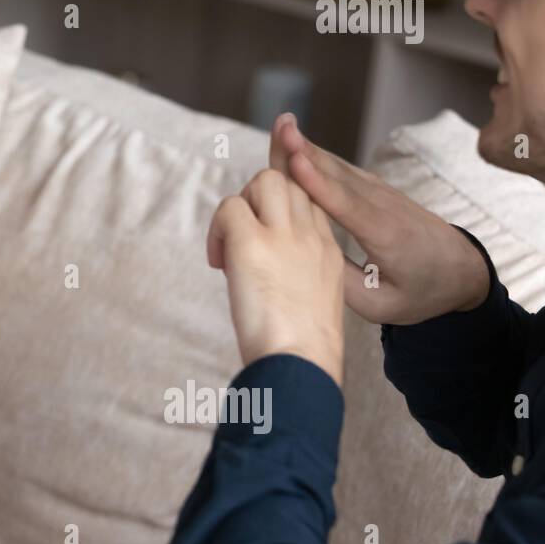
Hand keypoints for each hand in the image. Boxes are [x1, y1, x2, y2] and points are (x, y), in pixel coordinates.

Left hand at [207, 168, 345, 385]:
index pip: (311, 197)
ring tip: (231, 247)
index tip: (266, 205)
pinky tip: (218, 262)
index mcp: (327, 250)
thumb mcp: (312, 299)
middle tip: (241, 238)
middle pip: (288, 181)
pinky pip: (229, 208)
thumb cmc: (301, 348)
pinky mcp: (252, 243)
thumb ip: (296, 272)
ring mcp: (283, 236)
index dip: (287, 192)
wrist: (301, 362)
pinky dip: (217, 229)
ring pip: (264, 181)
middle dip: (258, 197)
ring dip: (240, 207)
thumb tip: (262, 267)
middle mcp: (310, 235)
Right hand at [268, 113, 488, 325]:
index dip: (319, 184)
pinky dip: (316, 156)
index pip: (347, 206)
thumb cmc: (420, 292)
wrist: (460, 270)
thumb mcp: (382, 305)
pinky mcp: (374, 188)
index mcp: (387, 237)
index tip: (296, 162)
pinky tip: (295, 144)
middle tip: (279, 128)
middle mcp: (383, 207)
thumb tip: (301, 256)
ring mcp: (380, 193)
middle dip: (307, 152)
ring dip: (307, 147)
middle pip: (337, 176)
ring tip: (282, 127)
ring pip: (337, 167)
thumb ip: (342, 282)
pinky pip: (340, 170)